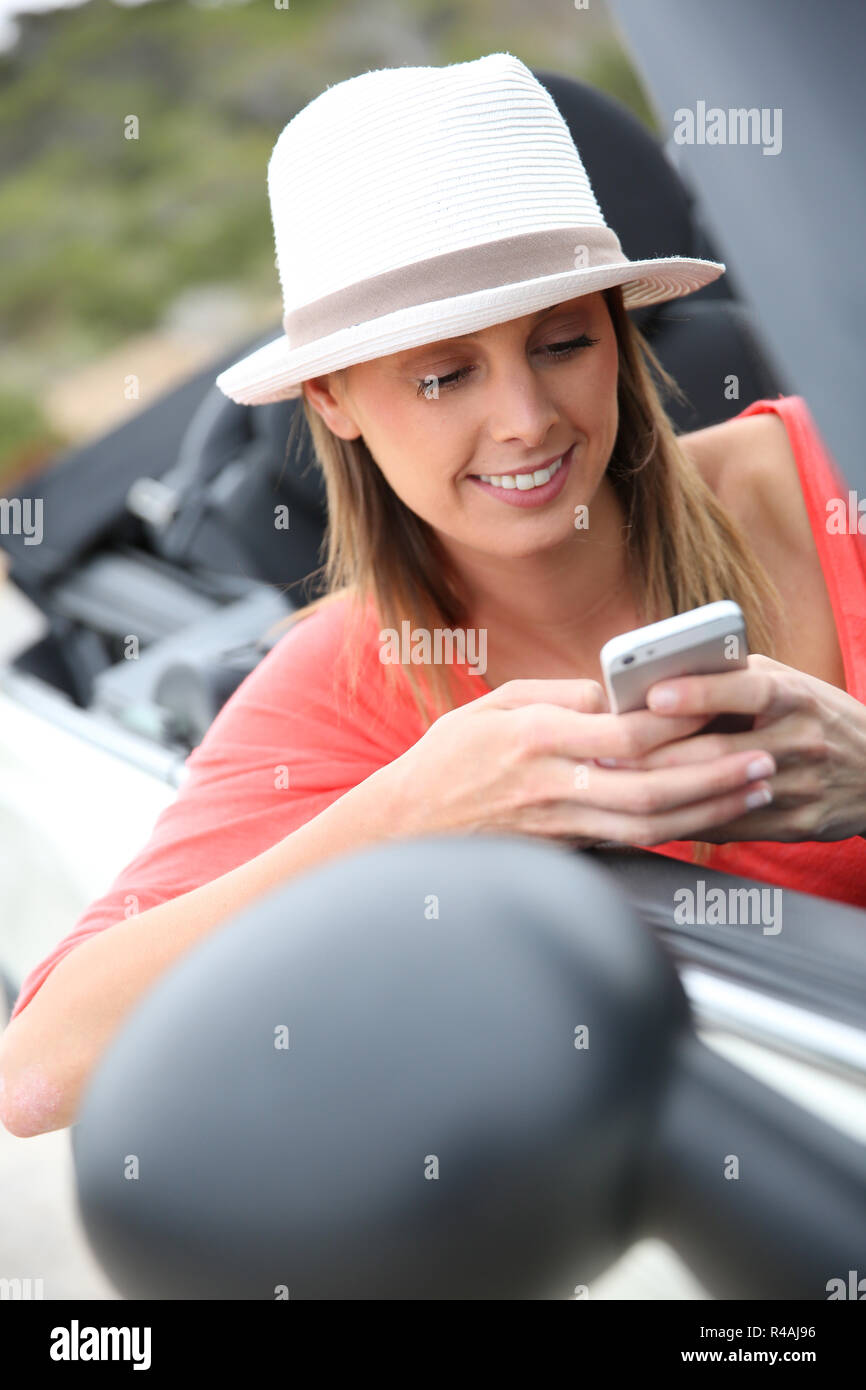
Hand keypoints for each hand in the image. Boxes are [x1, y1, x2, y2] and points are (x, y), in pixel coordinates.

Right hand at [384, 678, 777, 848]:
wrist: (404, 828)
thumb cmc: (446, 760)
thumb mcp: (493, 706)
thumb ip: (557, 694)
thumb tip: (614, 691)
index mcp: (536, 736)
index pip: (625, 732)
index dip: (680, 723)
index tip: (719, 707)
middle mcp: (550, 784)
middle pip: (650, 785)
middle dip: (714, 775)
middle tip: (760, 760)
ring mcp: (556, 825)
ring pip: (647, 824)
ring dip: (707, 810)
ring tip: (749, 792)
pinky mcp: (559, 852)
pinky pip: (626, 844)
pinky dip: (671, 833)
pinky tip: (702, 819)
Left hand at [604, 654, 865, 842]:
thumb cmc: (815, 715)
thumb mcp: (788, 683)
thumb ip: (734, 678)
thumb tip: (664, 674)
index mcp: (796, 696)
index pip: (747, 690)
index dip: (699, 692)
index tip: (653, 694)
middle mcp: (801, 741)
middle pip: (719, 750)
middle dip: (655, 753)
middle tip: (604, 750)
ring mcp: (800, 786)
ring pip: (719, 793)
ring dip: (663, 790)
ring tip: (616, 781)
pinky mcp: (797, 824)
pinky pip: (731, 825)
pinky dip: (688, 818)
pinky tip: (650, 813)